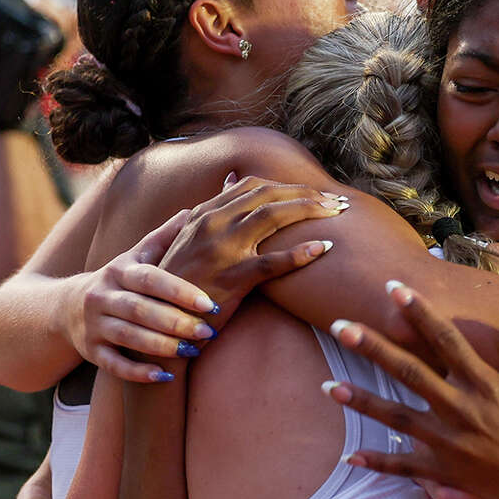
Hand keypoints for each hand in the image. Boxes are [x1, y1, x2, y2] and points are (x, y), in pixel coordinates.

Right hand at [71, 178, 339, 381]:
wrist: (69, 309)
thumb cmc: (122, 279)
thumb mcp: (141, 255)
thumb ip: (171, 234)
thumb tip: (207, 202)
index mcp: (122, 270)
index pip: (152, 279)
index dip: (180, 290)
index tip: (211, 303)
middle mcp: (106, 296)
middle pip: (141, 310)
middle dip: (175, 321)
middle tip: (210, 329)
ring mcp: (98, 326)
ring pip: (129, 338)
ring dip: (161, 346)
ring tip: (193, 351)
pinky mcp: (94, 353)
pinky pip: (116, 366)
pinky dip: (139, 373)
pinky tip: (164, 379)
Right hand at [159, 175, 347, 307]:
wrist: (161, 320)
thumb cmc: (181, 283)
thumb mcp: (189, 238)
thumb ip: (211, 209)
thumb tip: (231, 178)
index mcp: (203, 214)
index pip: (253, 185)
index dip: (288, 185)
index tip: (313, 191)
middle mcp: (211, 224)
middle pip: (268, 194)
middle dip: (306, 194)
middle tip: (336, 201)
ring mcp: (220, 250)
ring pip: (272, 217)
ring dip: (310, 211)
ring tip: (337, 214)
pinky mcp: (230, 278)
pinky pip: (272, 263)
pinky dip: (300, 253)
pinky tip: (322, 249)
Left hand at [320, 282, 498, 498]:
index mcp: (485, 384)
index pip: (445, 338)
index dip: (419, 311)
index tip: (394, 288)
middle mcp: (461, 410)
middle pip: (408, 372)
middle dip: (372, 347)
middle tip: (340, 325)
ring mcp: (449, 444)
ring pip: (395, 417)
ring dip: (361, 400)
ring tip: (328, 386)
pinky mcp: (445, 473)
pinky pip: (404, 467)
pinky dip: (377, 461)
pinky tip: (350, 457)